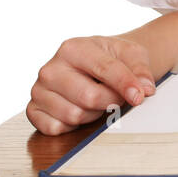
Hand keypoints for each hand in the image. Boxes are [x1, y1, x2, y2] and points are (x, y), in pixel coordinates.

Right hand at [26, 35, 157, 135]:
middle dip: (110, 101)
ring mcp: (38, 90)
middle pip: (88, 97)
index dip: (125, 85)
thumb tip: (144, 90)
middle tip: (117, 97)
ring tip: (96, 101)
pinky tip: (79, 110)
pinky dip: (71, 126)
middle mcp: (50, 68)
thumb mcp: (131, 54)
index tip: (141, 96)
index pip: (104, 69)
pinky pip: (54, 128)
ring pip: (73, 115)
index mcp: (73, 48)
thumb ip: (140, 70)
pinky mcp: (33, 110)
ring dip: (93, 114)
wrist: (97, 64)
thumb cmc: (113, 59)